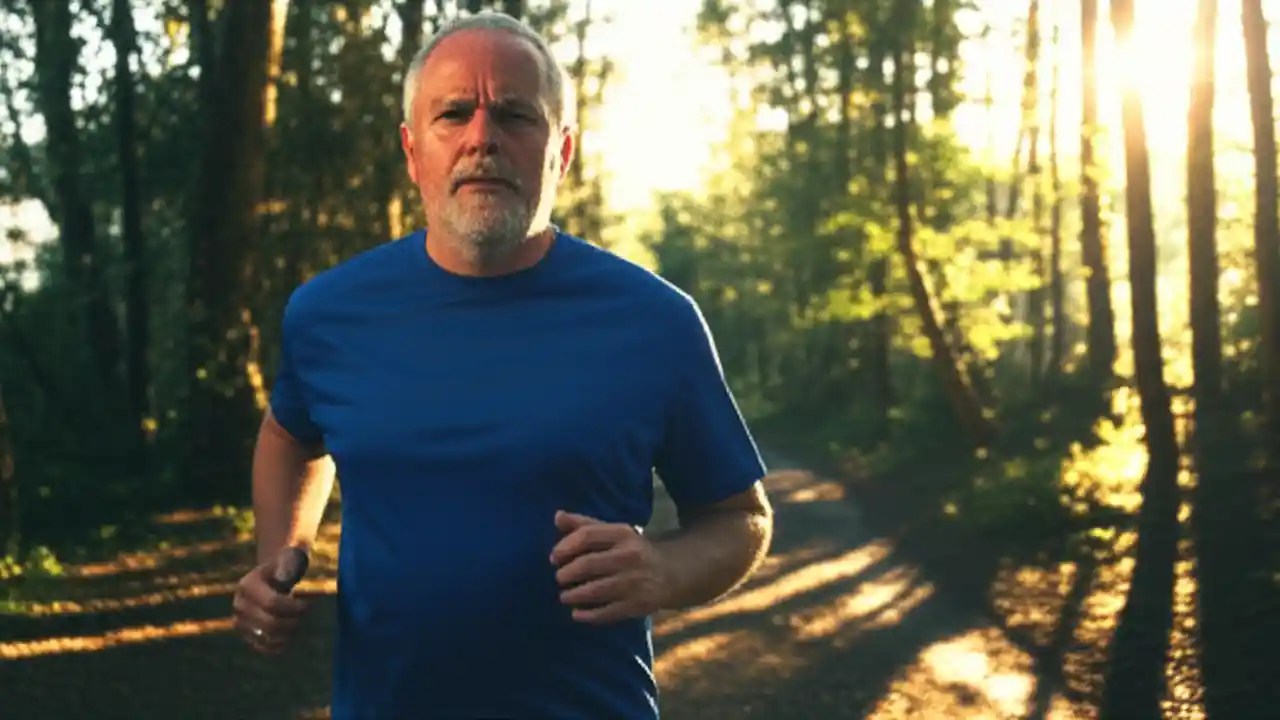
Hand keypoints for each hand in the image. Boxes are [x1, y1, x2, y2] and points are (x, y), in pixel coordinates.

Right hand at [232, 546, 310, 654]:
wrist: (269, 580)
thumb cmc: (283, 569)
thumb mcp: (286, 561)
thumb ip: (291, 563)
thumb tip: (295, 563)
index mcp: (247, 585)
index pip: (272, 603)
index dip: (294, 607)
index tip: (308, 603)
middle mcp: (239, 605)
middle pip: (270, 624)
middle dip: (293, 621)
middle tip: (303, 615)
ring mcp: (240, 623)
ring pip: (268, 639)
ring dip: (288, 633)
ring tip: (297, 622)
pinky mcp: (246, 636)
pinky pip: (265, 648)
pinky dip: (280, 644)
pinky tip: (289, 633)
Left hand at [549, 510, 670, 623]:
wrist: (671, 572)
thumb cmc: (632, 550)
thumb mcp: (614, 533)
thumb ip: (585, 525)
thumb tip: (557, 516)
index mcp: (622, 534)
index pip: (587, 535)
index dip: (565, 546)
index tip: (554, 557)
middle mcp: (629, 556)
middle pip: (588, 564)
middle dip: (567, 573)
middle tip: (559, 578)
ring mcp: (634, 582)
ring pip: (595, 590)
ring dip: (574, 594)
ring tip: (564, 596)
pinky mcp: (638, 605)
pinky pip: (607, 612)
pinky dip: (588, 615)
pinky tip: (577, 614)